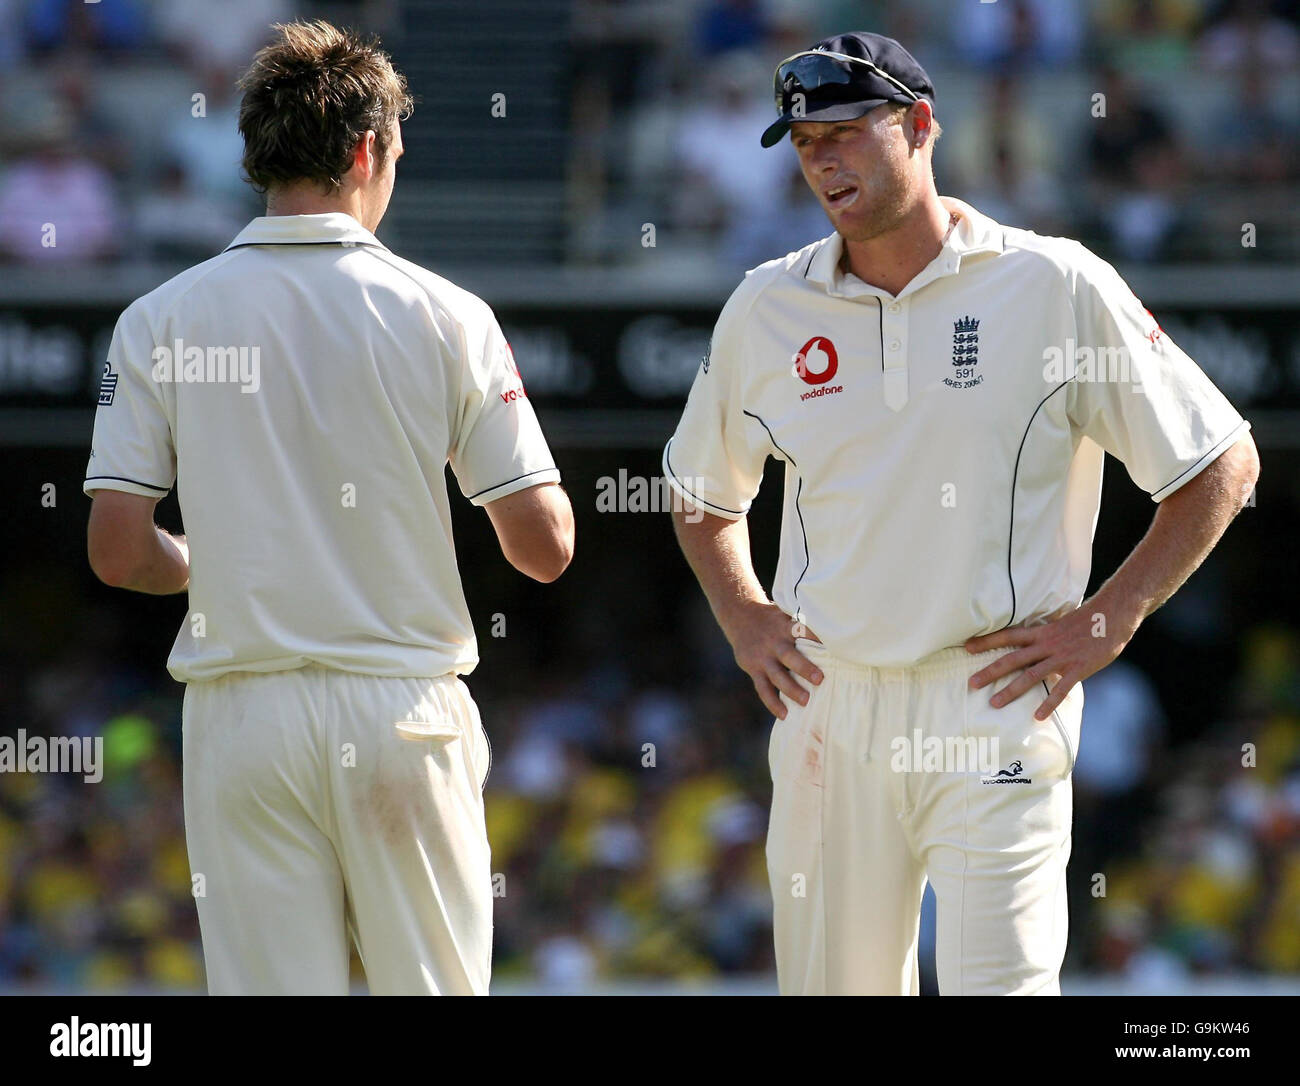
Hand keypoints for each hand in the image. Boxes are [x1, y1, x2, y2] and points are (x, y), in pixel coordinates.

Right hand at [724, 601, 822, 719]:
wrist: (739, 616)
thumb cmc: (773, 618)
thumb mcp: (784, 612)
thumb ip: (802, 623)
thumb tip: (835, 628)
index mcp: (784, 626)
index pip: (801, 630)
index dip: (814, 637)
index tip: (831, 647)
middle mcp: (773, 642)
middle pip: (788, 656)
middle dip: (804, 668)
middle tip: (820, 680)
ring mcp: (762, 657)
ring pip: (776, 676)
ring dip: (791, 689)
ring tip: (806, 702)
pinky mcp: (753, 669)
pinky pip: (763, 689)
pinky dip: (773, 703)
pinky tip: (785, 715)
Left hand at [964, 600, 1136, 719]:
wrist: (1113, 616)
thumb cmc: (1087, 621)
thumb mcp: (1060, 624)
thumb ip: (1044, 637)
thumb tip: (1031, 645)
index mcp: (1041, 632)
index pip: (1008, 635)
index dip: (987, 641)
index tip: (966, 647)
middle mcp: (1046, 644)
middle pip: (1012, 658)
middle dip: (990, 671)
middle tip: (971, 683)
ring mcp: (1061, 657)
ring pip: (1030, 675)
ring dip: (1011, 690)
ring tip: (994, 703)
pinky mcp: (1077, 669)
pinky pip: (1060, 689)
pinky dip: (1048, 703)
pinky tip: (1037, 716)